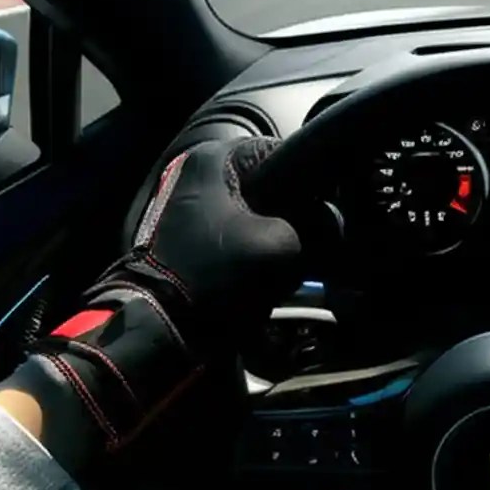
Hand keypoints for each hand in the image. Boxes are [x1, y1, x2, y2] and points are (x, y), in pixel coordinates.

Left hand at [19, 138, 301, 452]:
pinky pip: (238, 239)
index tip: (321, 221)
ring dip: (273, 243)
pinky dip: (252, 258)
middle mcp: (197, 174)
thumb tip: (331, 224)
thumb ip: (320, 225)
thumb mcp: (283, 246)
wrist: (157, 334)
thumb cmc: (214, 279)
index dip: (313, 189)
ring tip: (276, 271)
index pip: (288, 155)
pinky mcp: (187, 241)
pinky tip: (256, 282)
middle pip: (272, 189)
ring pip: (258, 217)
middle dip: (292, 220)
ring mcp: (187, 208)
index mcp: (214, 158)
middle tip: (301, 250)